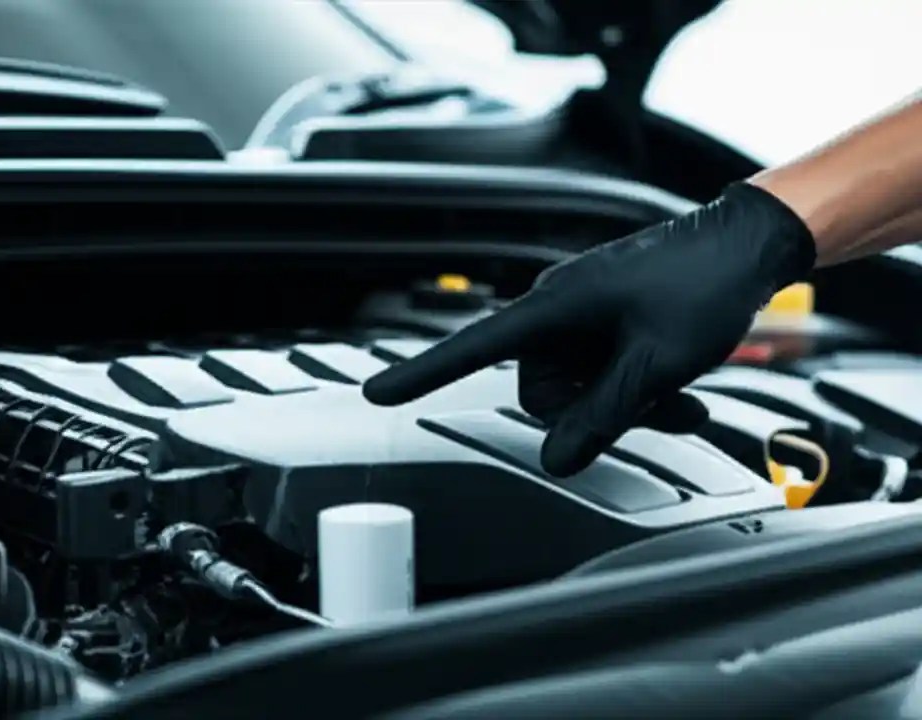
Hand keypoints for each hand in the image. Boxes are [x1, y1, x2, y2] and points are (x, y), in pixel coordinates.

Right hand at [363, 182, 815, 476]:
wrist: (750, 244)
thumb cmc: (704, 287)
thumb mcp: (656, 365)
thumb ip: (602, 417)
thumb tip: (557, 460)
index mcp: (552, 309)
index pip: (472, 350)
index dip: (421, 375)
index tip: (376, 392)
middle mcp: (554, 309)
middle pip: (540, 392)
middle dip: (594, 410)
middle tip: (655, 402)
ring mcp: (579, 314)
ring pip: (574, 388)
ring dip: (621, 403)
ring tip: (677, 395)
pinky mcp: (601, 319)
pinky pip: (596, 370)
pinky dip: (630, 387)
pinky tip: (677, 390)